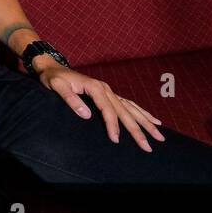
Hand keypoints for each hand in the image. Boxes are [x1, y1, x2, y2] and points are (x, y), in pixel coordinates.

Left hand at [38, 64, 165, 151]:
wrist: (52, 67)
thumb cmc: (52, 77)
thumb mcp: (56, 86)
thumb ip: (70, 99)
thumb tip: (87, 115)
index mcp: (95, 87)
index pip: (108, 110)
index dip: (112, 125)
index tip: (116, 139)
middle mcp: (106, 89)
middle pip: (124, 111)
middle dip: (138, 129)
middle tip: (148, 145)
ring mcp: (109, 91)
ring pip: (131, 108)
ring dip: (145, 121)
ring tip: (159, 134)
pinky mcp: (108, 94)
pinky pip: (128, 104)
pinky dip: (141, 112)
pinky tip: (152, 119)